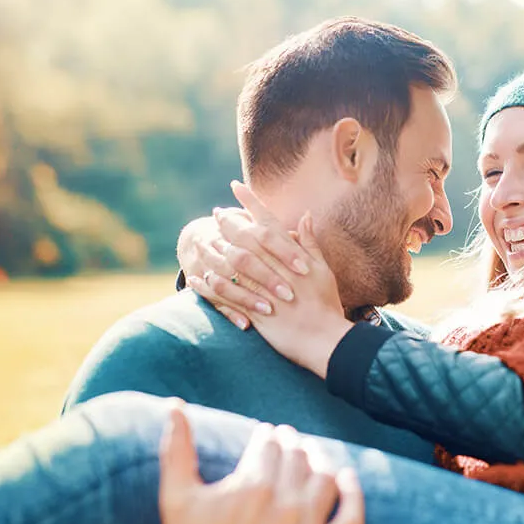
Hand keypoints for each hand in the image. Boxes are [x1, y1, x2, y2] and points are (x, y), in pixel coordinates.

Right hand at [152, 405, 363, 523]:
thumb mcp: (176, 496)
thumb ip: (176, 448)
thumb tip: (174, 404)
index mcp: (252, 486)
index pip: (270, 445)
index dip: (268, 435)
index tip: (266, 434)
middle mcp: (283, 506)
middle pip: (298, 458)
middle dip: (292, 442)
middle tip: (288, 439)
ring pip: (325, 480)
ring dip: (320, 460)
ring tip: (312, 454)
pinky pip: (350, 520)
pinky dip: (354, 495)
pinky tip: (348, 478)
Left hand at [189, 181, 352, 376]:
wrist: (324, 337)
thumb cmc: (326, 303)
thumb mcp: (323, 269)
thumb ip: (310, 242)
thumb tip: (305, 216)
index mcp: (290, 254)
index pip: (266, 220)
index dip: (250, 201)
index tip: (236, 186)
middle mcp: (272, 266)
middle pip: (243, 236)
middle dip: (227, 223)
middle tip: (216, 214)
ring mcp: (260, 287)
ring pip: (229, 262)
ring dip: (213, 250)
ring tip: (202, 242)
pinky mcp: (251, 308)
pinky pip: (223, 293)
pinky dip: (207, 284)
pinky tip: (196, 277)